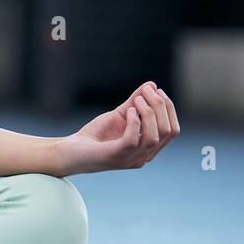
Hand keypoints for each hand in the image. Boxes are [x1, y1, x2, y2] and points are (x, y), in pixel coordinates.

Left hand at [55, 81, 179, 174]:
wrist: (71, 150)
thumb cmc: (96, 135)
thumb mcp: (119, 115)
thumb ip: (135, 102)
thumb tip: (152, 85)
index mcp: (149, 148)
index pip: (173, 130)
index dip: (169, 108)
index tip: (157, 90)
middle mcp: (144, 156)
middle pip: (168, 131)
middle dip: (160, 106)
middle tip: (146, 91)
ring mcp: (131, 159)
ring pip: (154, 136)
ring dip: (148, 112)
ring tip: (135, 100)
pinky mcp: (115, 156)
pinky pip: (133, 140)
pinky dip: (133, 122)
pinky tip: (127, 111)